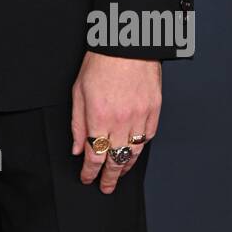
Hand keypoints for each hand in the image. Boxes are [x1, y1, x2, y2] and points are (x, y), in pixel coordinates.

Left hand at [71, 52, 160, 193]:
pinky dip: (140, 147)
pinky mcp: (154, 110)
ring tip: (119, 174)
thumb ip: (78, 124)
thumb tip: (77, 148)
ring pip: (134, 152)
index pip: (95, 155)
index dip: (90, 172)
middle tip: (106, 187)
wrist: (126, 43)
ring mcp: (140, 116)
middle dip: (109, 177)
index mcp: (98, 117)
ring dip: (126, 167)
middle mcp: (120, 121)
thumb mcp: (78, 92)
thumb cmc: (99, 63)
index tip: (87, 179)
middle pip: (116, 159)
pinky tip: (133, 152)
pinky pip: (148, 137)